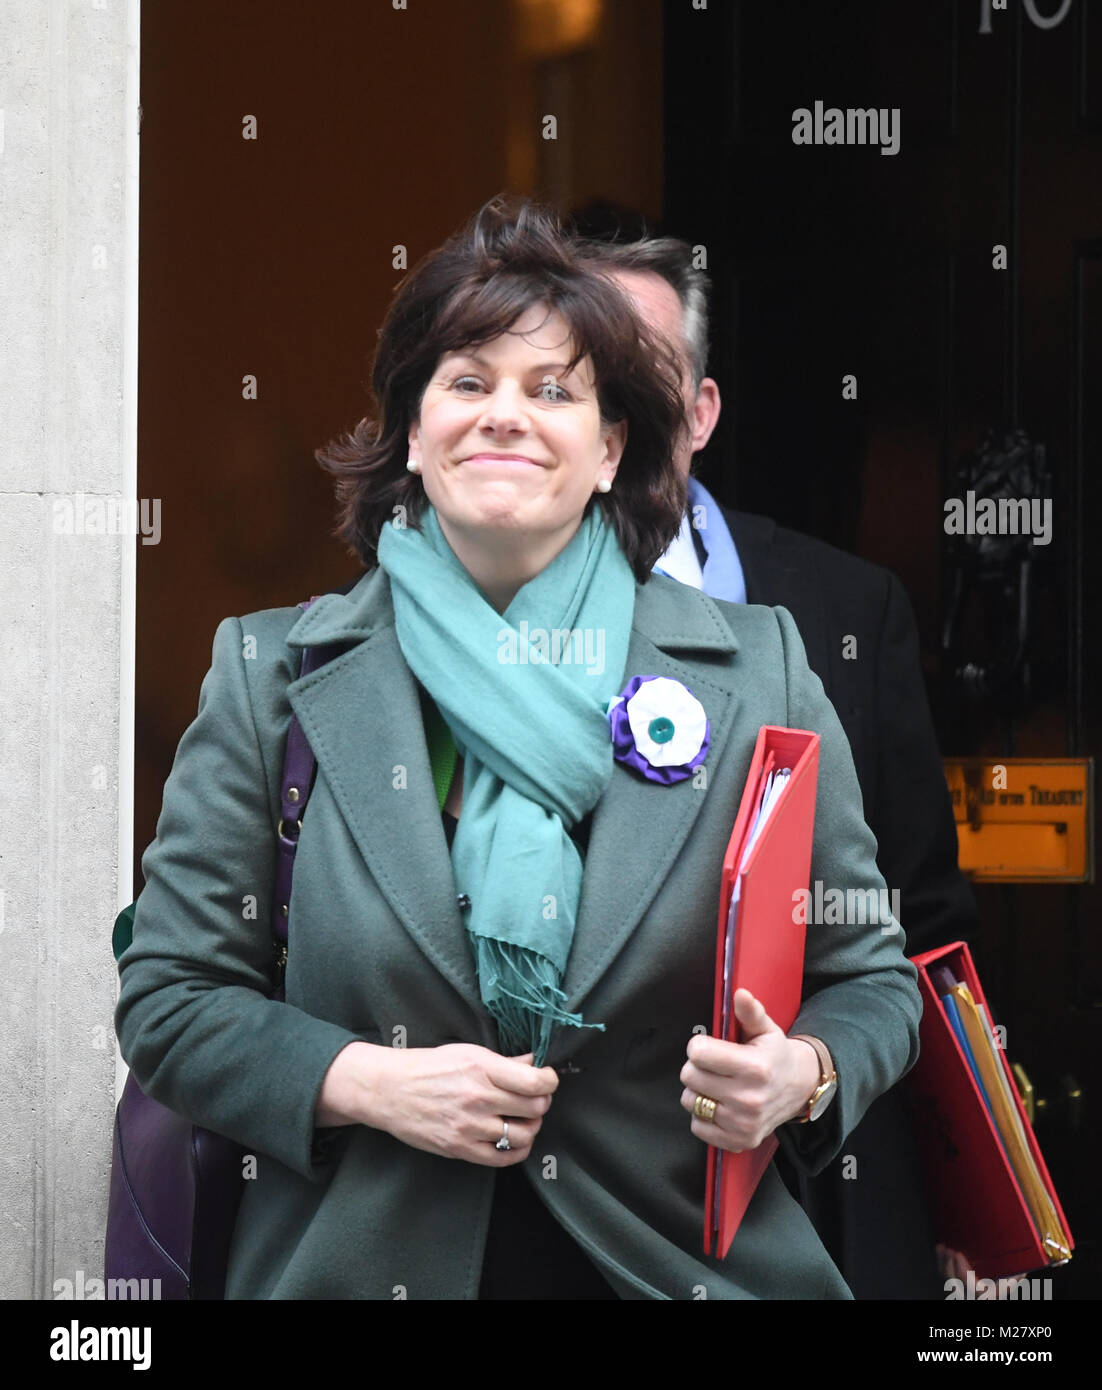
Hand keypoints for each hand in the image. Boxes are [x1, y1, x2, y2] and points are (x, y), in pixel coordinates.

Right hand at [318, 1040, 558, 1166]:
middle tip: (534, 1098)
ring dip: (531, 1126)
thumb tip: (533, 1063)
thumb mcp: (466, 1052)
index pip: (536, 1081)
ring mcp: (470, 1127)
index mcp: (482, 1068)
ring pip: (524, 1134)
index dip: (550, 1080)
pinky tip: (513, 1139)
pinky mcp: (461, 1149)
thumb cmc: (427, 1067)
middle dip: (542, 1102)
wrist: (389, 1090)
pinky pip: (504, 1158)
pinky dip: (517, 1150)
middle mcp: (479, 1098)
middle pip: (535, 1107)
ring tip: (522, 1118)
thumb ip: (503, 1061)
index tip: (547, 1079)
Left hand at [679, 989, 822, 1152]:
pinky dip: (703, 1116)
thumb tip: (739, 993)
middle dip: (697, 1066)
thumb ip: (749, 1012)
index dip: (699, 1045)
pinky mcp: (739, 1141)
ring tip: (716, 1084)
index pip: (698, 1053)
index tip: (708, 1045)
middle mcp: (749, 1098)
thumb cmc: (775, 1056)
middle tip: (714, 1065)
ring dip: (698, 1091)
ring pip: (690, 1101)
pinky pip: (698, 1127)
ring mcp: (743, 1123)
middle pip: (689, 1076)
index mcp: (755, 1067)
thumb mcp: (766, 1029)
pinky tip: (720, 1104)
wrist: (799, 1089)